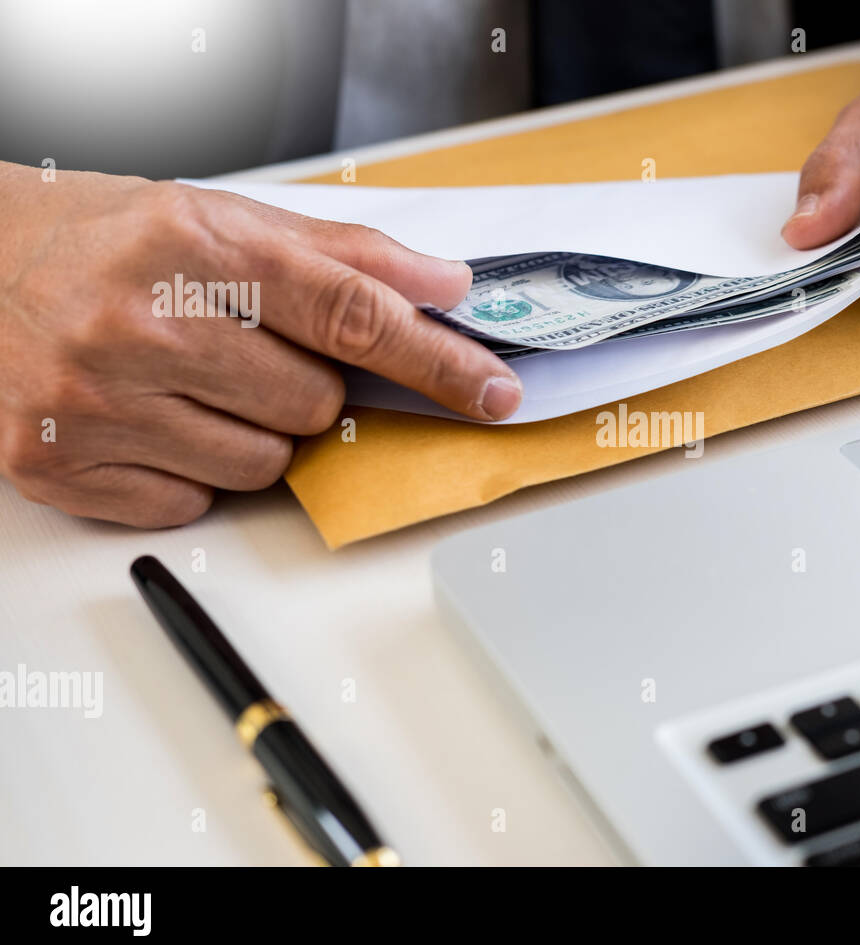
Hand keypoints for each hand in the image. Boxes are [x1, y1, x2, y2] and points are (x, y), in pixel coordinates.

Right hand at [0, 165, 521, 526]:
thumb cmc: (109, 240)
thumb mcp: (225, 217)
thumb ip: (344, 254)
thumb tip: (445, 284)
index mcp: (195, 249)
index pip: (355, 316)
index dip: (439, 361)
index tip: (493, 391)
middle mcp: (141, 326)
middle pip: (315, 406)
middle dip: (306, 389)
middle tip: (247, 354)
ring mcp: (94, 404)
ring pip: (263, 466)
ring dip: (254, 434)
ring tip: (193, 384)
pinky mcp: (60, 467)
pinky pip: (194, 506)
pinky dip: (192, 474)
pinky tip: (152, 422)